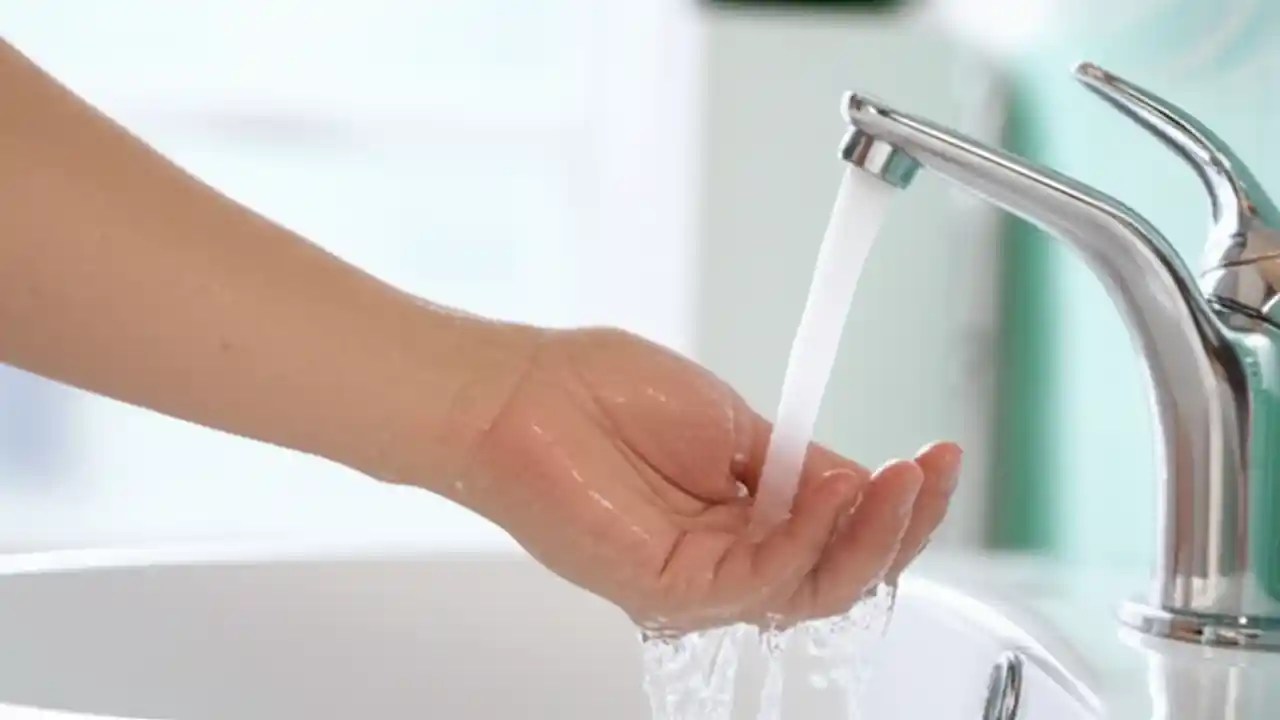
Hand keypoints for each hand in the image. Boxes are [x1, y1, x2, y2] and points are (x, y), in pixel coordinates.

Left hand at [455, 328, 960, 632]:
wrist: (524, 394)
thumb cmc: (603, 396)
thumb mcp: (733, 422)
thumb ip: (799, 464)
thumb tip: (865, 482)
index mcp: (743, 519)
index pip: (839, 535)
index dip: (896, 505)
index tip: (938, 456)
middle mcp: (728, 558)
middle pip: (840, 575)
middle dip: (899, 528)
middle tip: (932, 472)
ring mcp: (701, 580)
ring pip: (813, 588)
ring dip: (868, 532)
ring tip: (900, 478)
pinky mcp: (672, 590)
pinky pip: (763, 577)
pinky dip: (809, 534)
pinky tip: (834, 488)